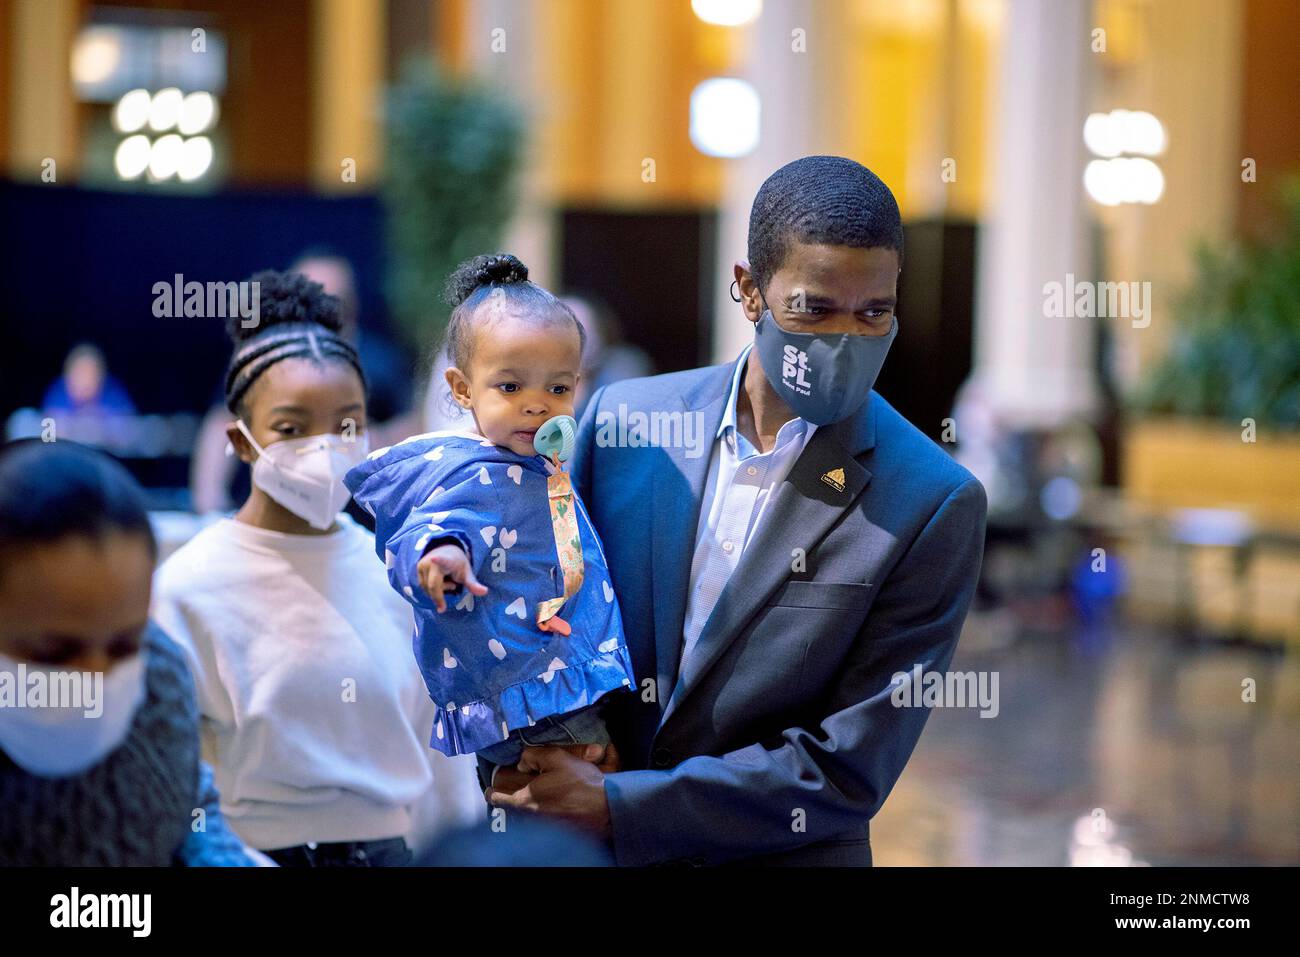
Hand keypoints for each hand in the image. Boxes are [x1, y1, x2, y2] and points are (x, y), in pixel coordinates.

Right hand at [417, 544, 487, 611]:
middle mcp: (431, 561)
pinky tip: (438, 581)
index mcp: (447, 560)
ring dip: (438, 591)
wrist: (445, 549)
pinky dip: (432, 589)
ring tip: (446, 580)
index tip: (435, 558)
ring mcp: (422, 565)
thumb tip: (485, 592)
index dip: (438, 560)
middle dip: (442, 593)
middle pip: (433, 586)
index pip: (442, 561)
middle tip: (453, 586)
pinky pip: (423, 587)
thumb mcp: (467, 573)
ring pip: (427, 589)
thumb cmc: (457, 563)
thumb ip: (473, 584)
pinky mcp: (417, 569)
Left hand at [486, 741, 620, 836]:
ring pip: (524, 814)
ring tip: (529, 796)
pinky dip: (538, 812)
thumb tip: (522, 763)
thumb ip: (534, 756)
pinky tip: (547, 805)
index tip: (490, 788)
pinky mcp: (555, 829)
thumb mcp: (557, 757)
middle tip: (506, 790)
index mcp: (524, 799)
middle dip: (508, 798)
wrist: (607, 810)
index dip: (492, 791)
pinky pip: (538, 820)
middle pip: (510, 808)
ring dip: (523, 806)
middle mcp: (529, 817)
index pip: (497, 798)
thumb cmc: (582, 784)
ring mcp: (542, 825)